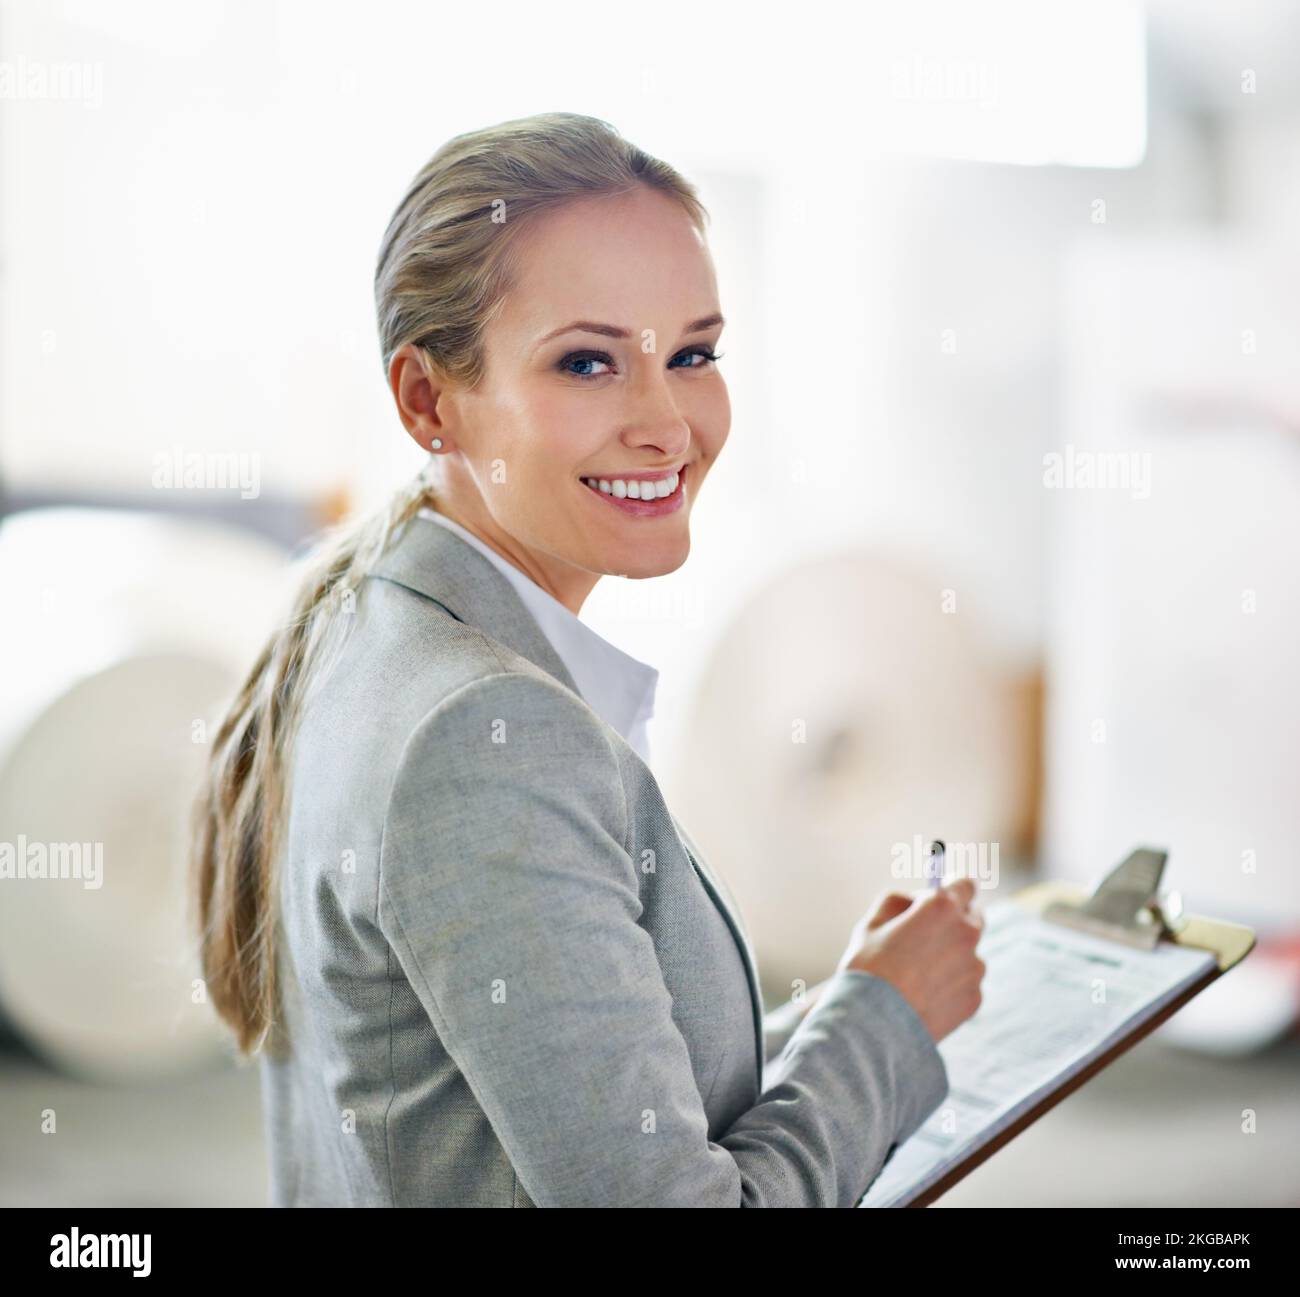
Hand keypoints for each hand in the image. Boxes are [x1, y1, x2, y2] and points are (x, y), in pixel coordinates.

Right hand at [836, 879, 985, 1042]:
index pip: (965, 884)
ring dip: (952, 955)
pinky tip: (924, 995)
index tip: (941, 898)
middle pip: (974, 917)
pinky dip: (952, 984)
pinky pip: (967, 982)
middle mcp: (967, 933)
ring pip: (969, 952)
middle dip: (955, 920)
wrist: (875, 1026)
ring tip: (918, 974)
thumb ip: (898, 901)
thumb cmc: (869, 968)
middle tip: (928, 935)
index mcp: (941, 907)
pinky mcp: (976, 998)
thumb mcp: (871, 922)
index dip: (953, 889)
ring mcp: (975, 968)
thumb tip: (914, 901)